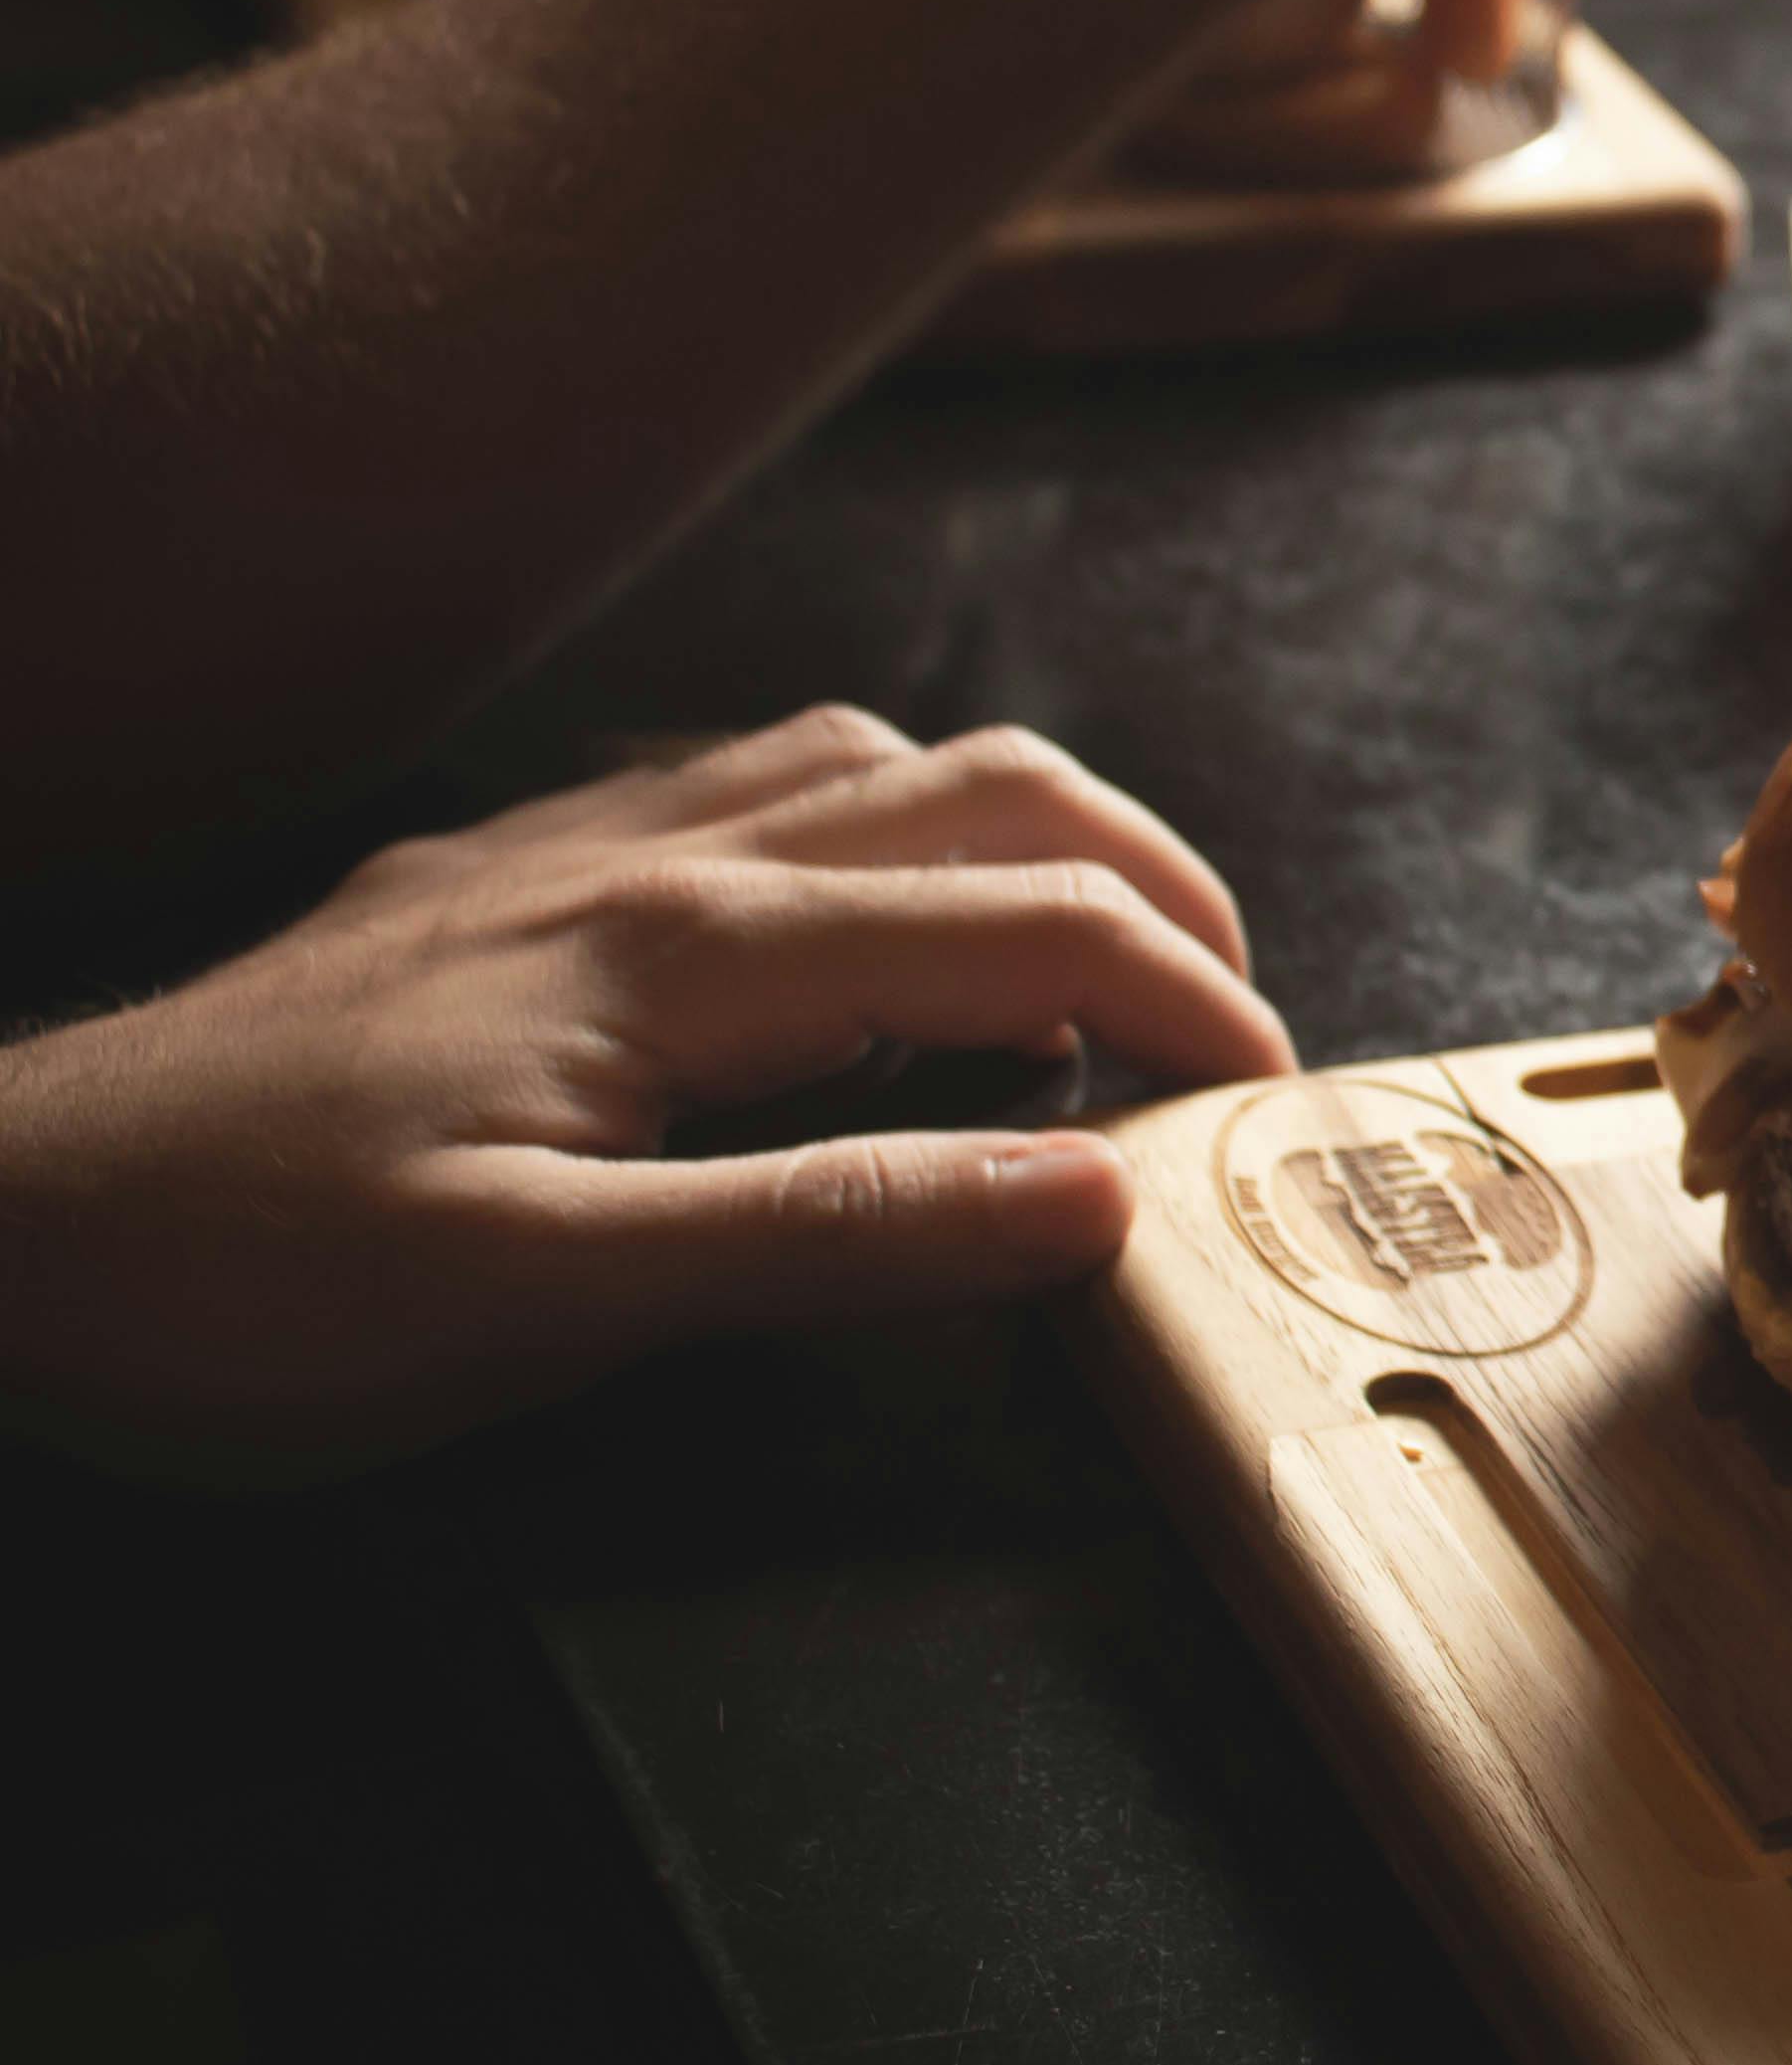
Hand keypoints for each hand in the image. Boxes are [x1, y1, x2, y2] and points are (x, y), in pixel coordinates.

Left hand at [0, 709, 1294, 1474]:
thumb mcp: (545, 1302)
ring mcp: (577, 849)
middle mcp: (660, 856)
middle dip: (1164, 893)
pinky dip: (891, 833)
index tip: (1279, 1113)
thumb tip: (1091, 1196)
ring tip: (1096, 973)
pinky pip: (756, 784)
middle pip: (1003, 798)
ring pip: (888, 761)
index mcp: (701, 955)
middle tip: (1236, 1028)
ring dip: (1038, 844)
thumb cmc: (239, 1287)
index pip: (1041, 932)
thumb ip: (837, 1233)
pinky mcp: (504, 877)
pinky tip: (865, 930)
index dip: (1199, 1010)